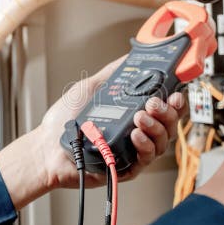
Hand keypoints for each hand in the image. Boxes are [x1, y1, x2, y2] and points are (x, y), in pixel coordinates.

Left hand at [0, 56, 185, 208]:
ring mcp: (134, 150)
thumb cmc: (65, 121)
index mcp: (134, 112)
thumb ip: (112, 73)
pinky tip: (135, 135)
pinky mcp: (128, 168)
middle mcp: (138, 131)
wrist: (48, 145)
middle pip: (170, 124)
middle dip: (167, 112)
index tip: (174, 92)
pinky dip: (145, 145)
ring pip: (162, 141)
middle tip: (152, 103)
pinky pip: (147, 158)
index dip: (175, 100)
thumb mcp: (91, 87)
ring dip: (156, 127)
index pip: (166, 106)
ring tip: (140, 117)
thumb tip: (128, 56)